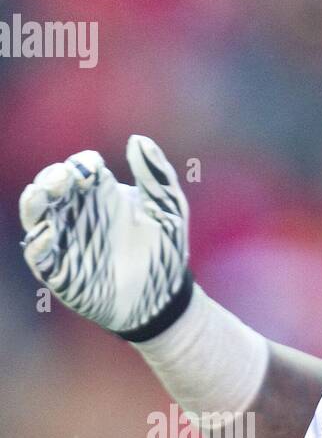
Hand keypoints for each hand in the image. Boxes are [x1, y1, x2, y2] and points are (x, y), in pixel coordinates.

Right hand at [20, 135, 190, 337]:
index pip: (79, 169)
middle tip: (66, 177)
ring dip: (35, 202)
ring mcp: (65, 240)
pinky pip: (40, 255)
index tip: (94, 168)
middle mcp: (77, 212)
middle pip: (51, 187)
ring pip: (37, 215)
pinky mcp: (60, 271)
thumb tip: (138, 139)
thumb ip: (156, 175)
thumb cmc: (167, 250)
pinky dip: (39, 243)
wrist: (167, 297)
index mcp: (100, 193)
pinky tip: (48, 232)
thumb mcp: (168, 209)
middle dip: (53, 178)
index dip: (81, 165)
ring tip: (43, 193)